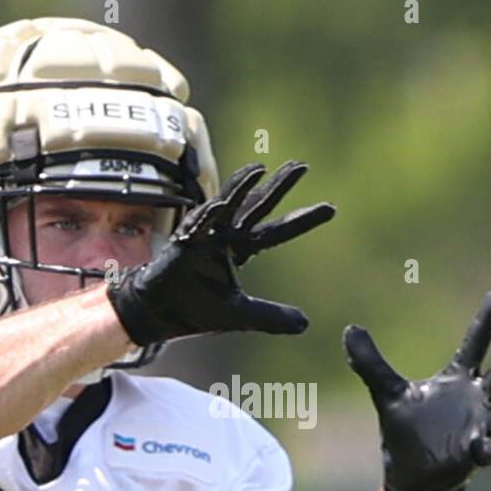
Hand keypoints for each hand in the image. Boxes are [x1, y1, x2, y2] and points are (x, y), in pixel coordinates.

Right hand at [106, 160, 334, 345]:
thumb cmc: (195, 308)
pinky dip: (209, 214)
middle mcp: (225, 237)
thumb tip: (306, 324)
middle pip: (257, 206)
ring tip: (260, 169)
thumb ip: (271, 317)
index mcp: (241, 249)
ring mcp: (204, 235)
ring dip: (242, 186)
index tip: (330, 208)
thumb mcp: (241, 315)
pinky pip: (198, 224)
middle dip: (278, 186)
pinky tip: (220, 203)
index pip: (277, 231)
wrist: (159, 313)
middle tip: (302, 167)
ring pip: (227, 204)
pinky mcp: (184, 241)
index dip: (302, 220)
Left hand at [344, 289, 490, 490]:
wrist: (411, 473)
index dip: (486, 319)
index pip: (474, 342)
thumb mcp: (385, 393)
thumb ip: (370, 363)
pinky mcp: (476, 451)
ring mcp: (481, 424)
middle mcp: (476, 398)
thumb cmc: (406, 431)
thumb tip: (349, 329)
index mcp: (457, 379)